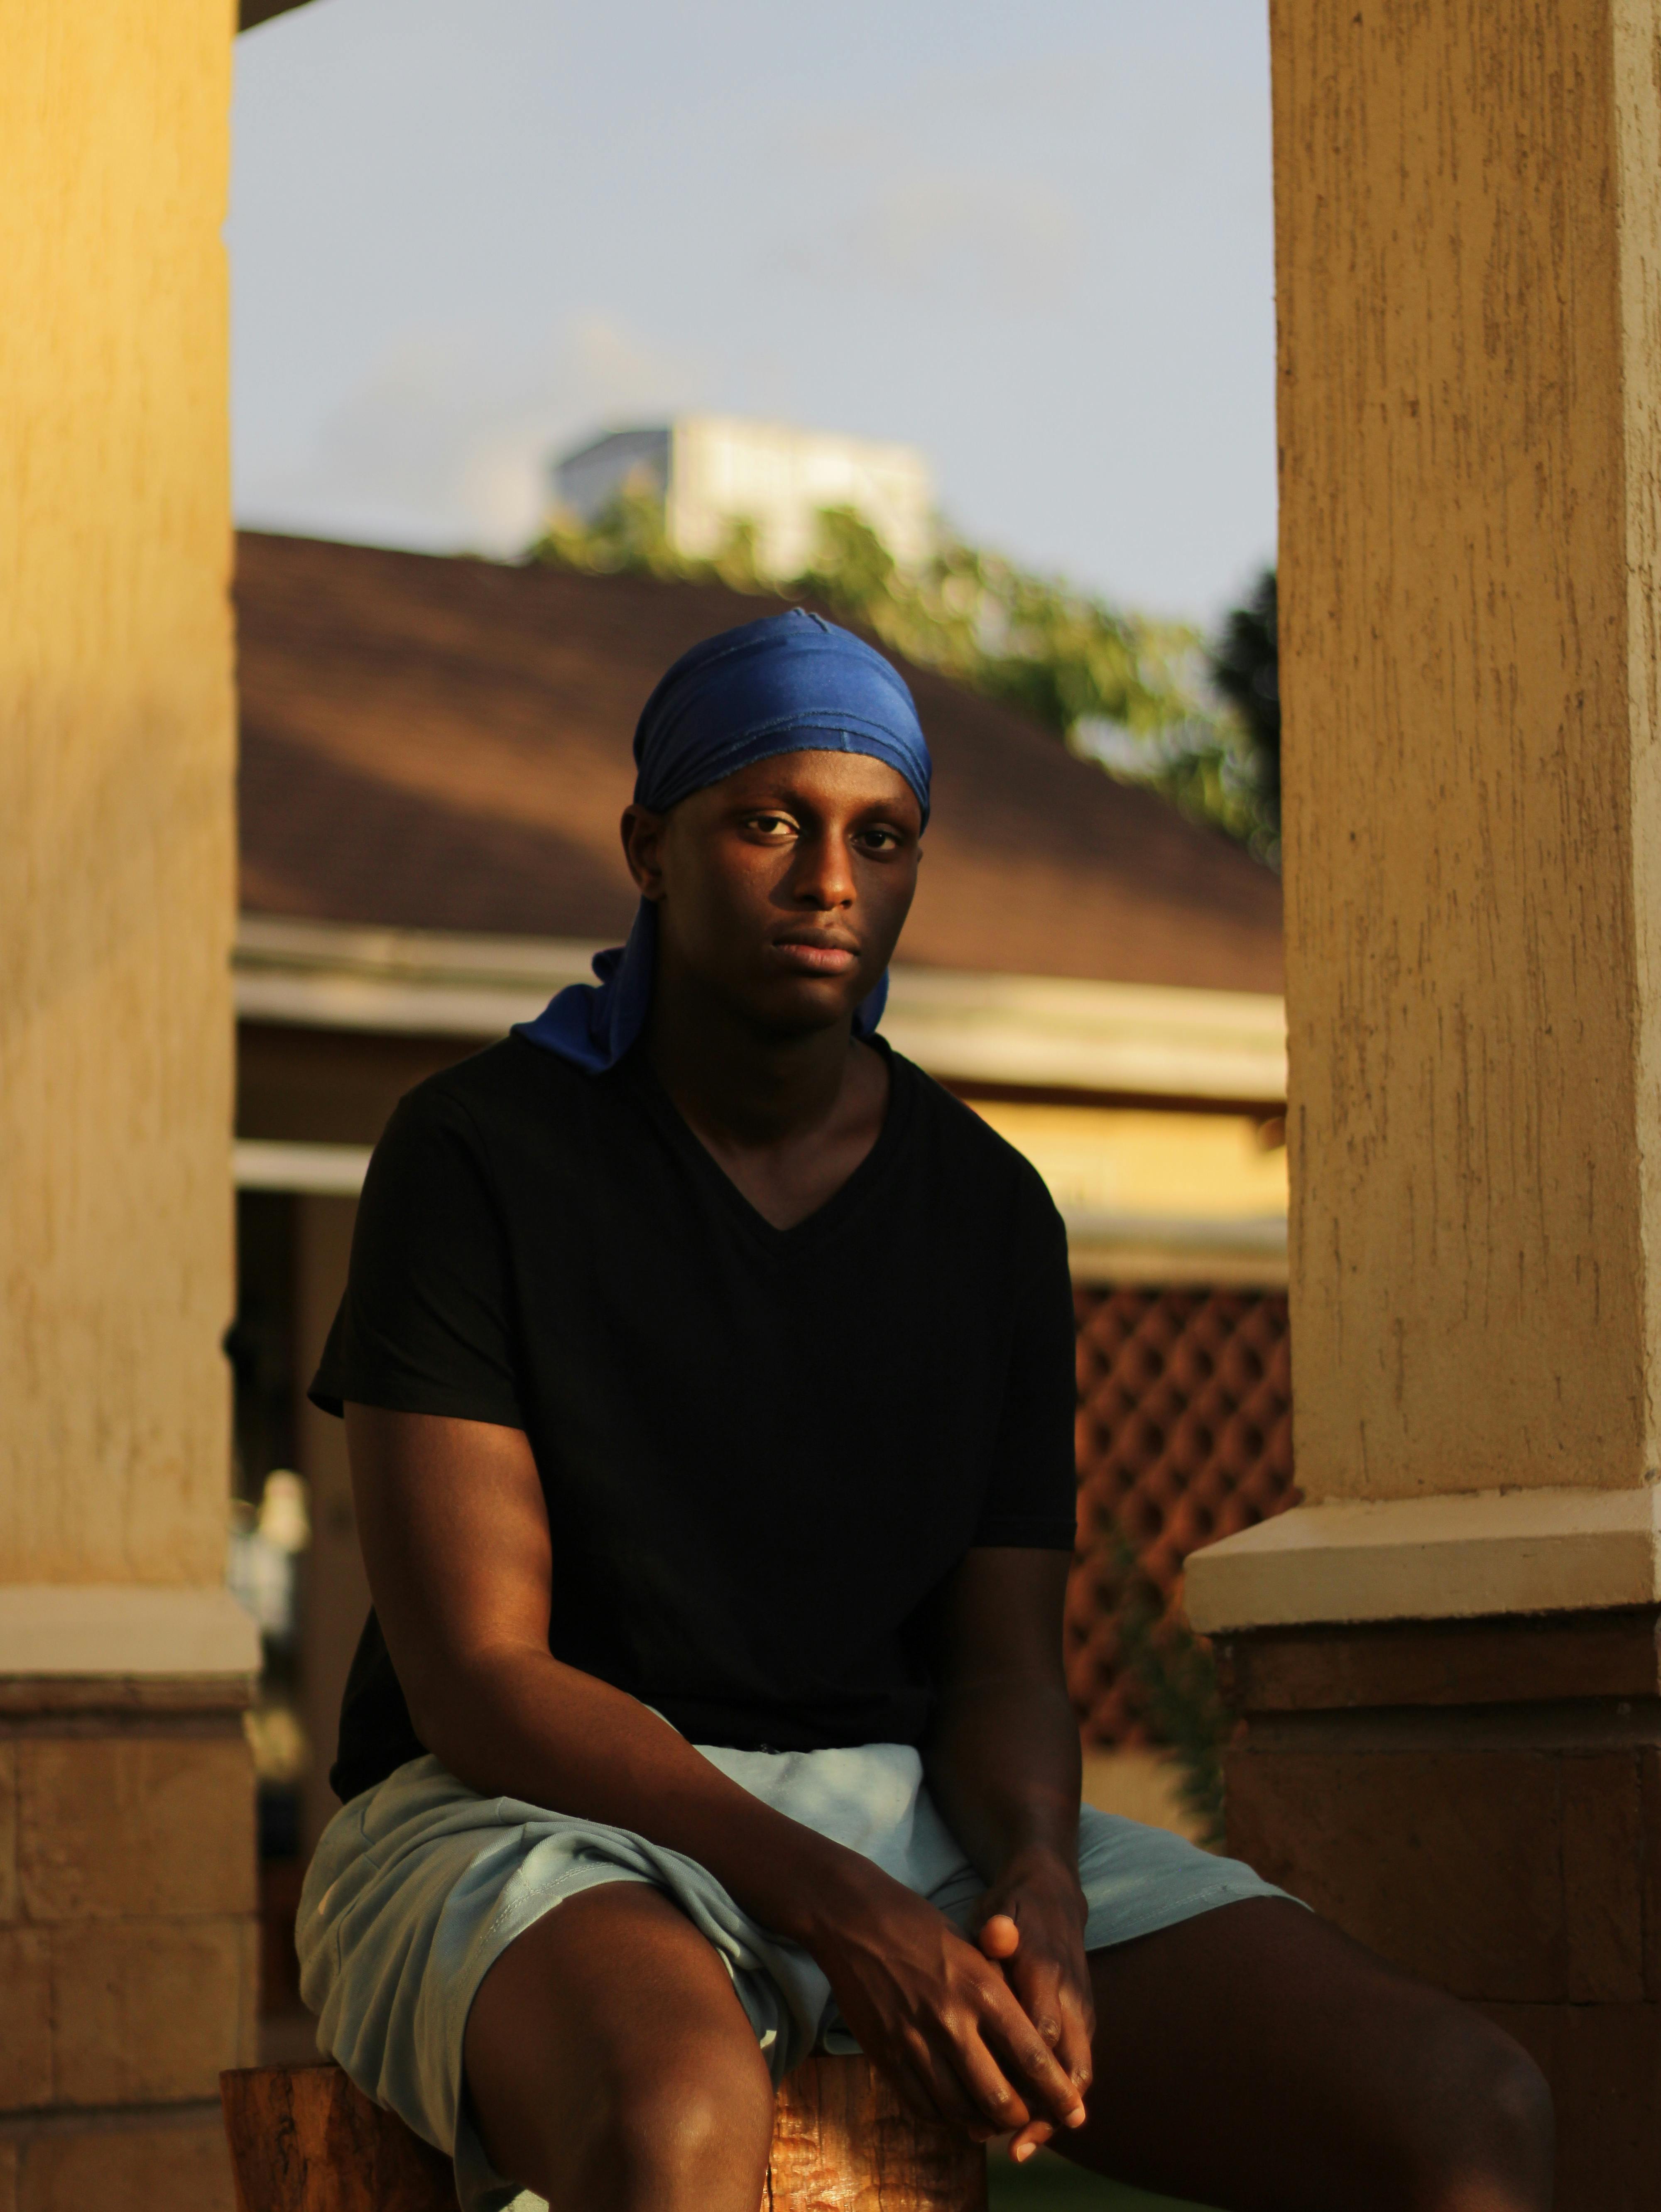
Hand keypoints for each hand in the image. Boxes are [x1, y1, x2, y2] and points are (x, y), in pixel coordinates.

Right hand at [806, 1861, 1088, 2147]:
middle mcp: (952, 2020)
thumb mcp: (972, 1951)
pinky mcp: (885, 2054)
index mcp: (982, 1989)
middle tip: (1027, 2120)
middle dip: (1020, 2119)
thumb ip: (1000, 1998)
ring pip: (960, 2110)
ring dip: (982, 2125)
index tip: (1076, 2114)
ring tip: (991, 2122)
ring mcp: (915, 2041)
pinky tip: (953, 2112)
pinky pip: (922, 2105)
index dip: (1058, 2093)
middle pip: (999, 2098)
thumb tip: (1027, 2050)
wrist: (854, 1919)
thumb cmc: (922, 1929)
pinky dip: (944, 2118)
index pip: (1032, 2056)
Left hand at [973, 1848, 1094, 2161]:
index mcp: (1048, 1972)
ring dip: (1052, 2114)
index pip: (1044, 2028)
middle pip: (1070, 2065)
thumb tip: (996, 1932)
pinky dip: (1057, 2101)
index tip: (1000, 2100)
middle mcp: (1072, 1999)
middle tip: (1015, 2144)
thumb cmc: (1014, 1911)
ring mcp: (1082, 2013)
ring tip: (1019, 2147)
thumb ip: (998, 1930)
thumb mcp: (1001, 1912)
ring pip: (1078, 2075)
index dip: (1026, 2068)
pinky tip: (1029, 2126)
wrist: (1055, 1898)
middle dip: (1046, 2109)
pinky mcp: (1083, 2024)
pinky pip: (1076, 2070)